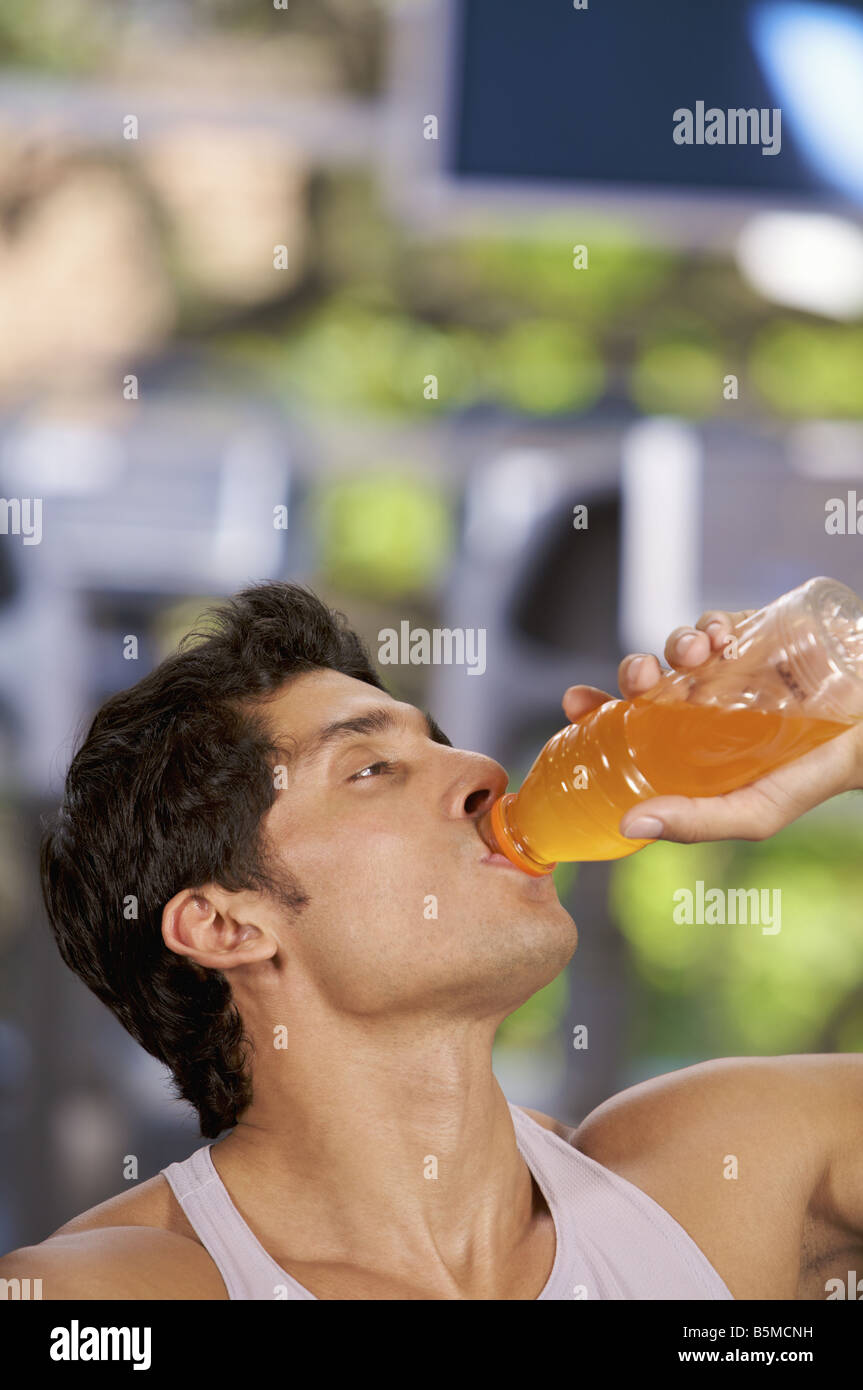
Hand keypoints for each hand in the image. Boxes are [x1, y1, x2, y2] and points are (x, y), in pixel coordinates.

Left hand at [561, 608, 862, 844]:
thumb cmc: (815, 778)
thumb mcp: (753, 811)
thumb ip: (694, 822)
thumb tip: (628, 824)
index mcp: (689, 747)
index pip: (627, 727)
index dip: (596, 713)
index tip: (576, 703)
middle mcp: (700, 705)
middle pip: (646, 682)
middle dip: (633, 673)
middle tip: (640, 678)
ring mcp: (727, 669)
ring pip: (676, 648)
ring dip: (671, 646)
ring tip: (690, 657)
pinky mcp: (755, 635)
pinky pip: (716, 622)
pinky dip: (710, 623)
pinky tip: (718, 637)